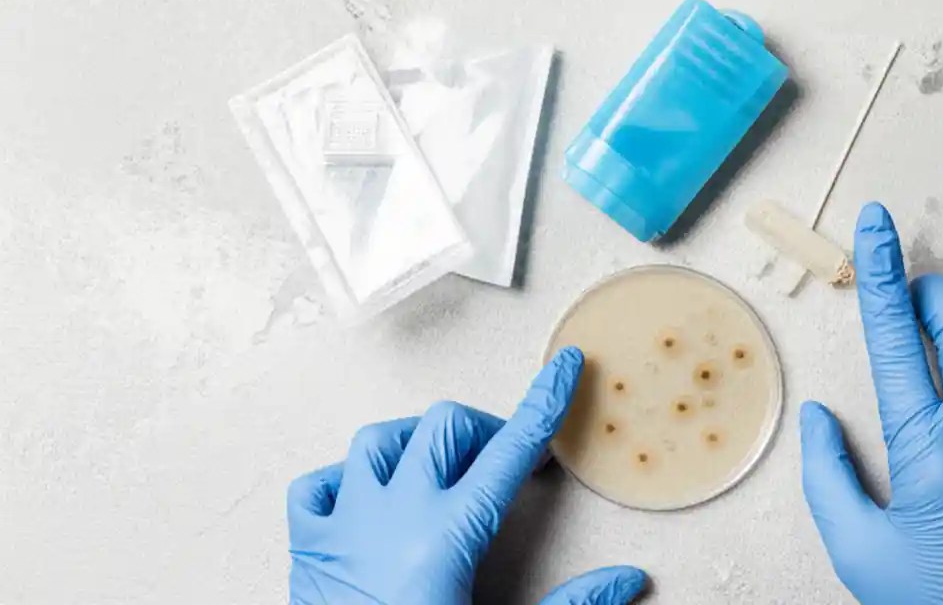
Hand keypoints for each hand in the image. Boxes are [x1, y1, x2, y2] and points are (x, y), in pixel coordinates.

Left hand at [287, 347, 647, 604]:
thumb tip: (627, 580)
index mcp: (450, 536)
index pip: (511, 448)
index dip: (545, 401)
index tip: (564, 369)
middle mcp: (394, 516)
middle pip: (445, 427)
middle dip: (485, 429)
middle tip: (508, 455)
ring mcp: (345, 526)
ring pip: (378, 441)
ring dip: (416, 442)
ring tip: (442, 465)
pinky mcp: (308, 548)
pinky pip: (316, 485)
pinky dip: (345, 477)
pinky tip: (368, 494)